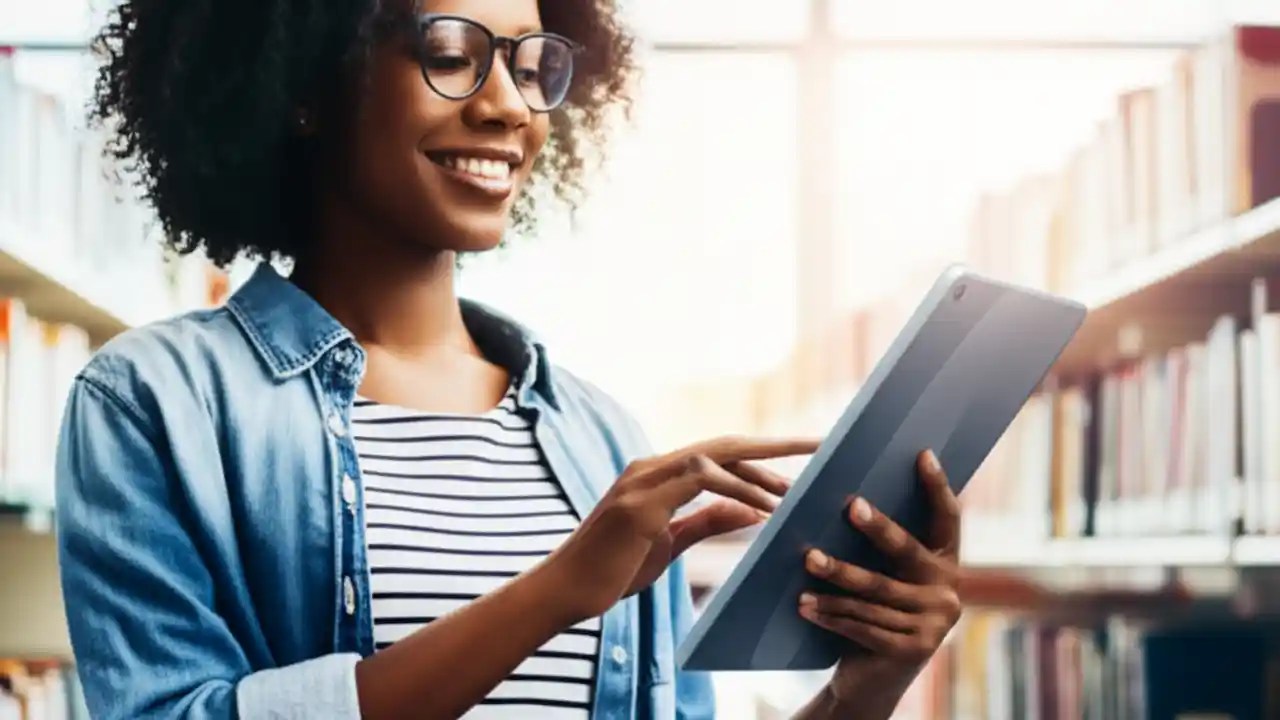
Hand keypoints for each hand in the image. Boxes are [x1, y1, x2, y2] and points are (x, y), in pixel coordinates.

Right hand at [546, 435, 817, 623]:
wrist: (564, 591)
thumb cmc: (612, 570)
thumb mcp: (668, 543)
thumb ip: (707, 521)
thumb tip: (752, 509)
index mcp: (657, 474)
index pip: (719, 456)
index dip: (762, 455)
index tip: (802, 457)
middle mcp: (651, 466)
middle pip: (725, 444)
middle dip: (774, 445)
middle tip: (820, 445)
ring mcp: (643, 479)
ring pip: (715, 455)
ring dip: (760, 471)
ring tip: (795, 490)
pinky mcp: (640, 501)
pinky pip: (701, 481)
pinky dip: (737, 491)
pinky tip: (765, 508)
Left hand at [798, 450, 961, 714]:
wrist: (872, 677)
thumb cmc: (872, 611)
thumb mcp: (884, 577)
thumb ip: (880, 547)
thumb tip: (845, 498)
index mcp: (946, 563)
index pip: (947, 518)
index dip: (937, 486)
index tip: (922, 454)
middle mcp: (948, 591)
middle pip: (906, 550)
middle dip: (877, 527)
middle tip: (850, 505)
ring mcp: (934, 623)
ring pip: (875, 592)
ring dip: (837, 575)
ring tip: (809, 559)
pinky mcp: (912, 650)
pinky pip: (863, 625)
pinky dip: (830, 613)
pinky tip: (804, 603)